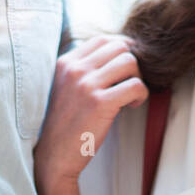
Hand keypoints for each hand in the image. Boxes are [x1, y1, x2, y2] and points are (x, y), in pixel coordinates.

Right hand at [33, 34, 147, 194]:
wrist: (54, 156)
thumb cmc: (64, 123)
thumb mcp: (65, 87)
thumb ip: (83, 69)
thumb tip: (117, 54)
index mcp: (65, 62)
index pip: (102, 39)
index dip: (121, 50)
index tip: (125, 68)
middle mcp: (75, 69)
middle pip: (119, 47)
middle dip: (132, 64)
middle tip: (129, 83)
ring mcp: (86, 84)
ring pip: (129, 62)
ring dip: (137, 78)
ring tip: (130, 95)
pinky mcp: (100, 103)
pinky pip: (135, 85)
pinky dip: (141, 95)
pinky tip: (132, 106)